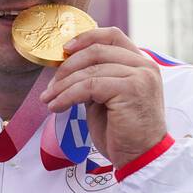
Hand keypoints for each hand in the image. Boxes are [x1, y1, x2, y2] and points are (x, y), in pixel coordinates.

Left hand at [38, 26, 167, 168]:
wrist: (140, 157)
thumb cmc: (122, 131)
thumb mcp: (107, 97)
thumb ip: (96, 77)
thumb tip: (66, 67)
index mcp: (141, 63)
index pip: (112, 35)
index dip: (85, 37)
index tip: (64, 49)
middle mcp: (144, 66)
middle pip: (97, 50)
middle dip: (67, 66)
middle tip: (50, 85)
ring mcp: (139, 76)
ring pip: (90, 70)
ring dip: (63, 86)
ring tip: (49, 100)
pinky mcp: (130, 89)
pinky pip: (89, 86)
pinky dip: (67, 96)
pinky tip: (57, 107)